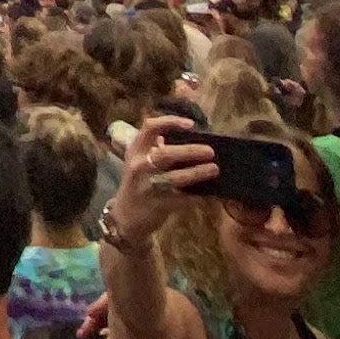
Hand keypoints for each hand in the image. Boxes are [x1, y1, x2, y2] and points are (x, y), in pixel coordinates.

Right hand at [104, 114, 214, 242]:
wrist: (125, 217)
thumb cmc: (138, 184)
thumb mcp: (139, 161)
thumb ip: (156, 147)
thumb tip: (187, 135)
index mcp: (135, 150)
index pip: (149, 127)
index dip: (170, 122)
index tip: (191, 124)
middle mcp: (138, 166)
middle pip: (164, 154)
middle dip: (190, 151)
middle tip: (211, 151)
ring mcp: (147, 187)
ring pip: (174, 178)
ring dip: (197, 173)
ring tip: (214, 169)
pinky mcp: (157, 205)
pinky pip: (181, 199)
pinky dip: (196, 196)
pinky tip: (208, 193)